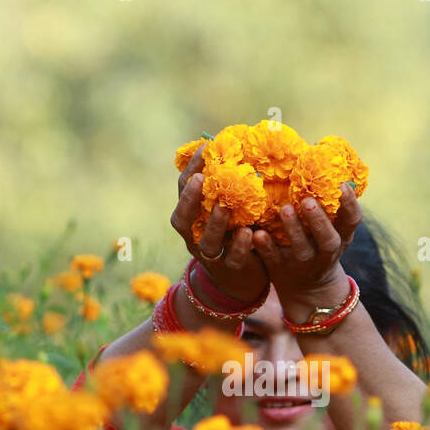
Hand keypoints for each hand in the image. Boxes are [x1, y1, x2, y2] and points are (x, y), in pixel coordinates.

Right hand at [169, 146, 268, 304]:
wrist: (240, 280)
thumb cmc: (233, 235)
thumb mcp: (228, 210)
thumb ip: (228, 189)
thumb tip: (240, 148)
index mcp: (192, 217)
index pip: (185, 189)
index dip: (192, 169)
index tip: (207, 148)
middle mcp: (195, 237)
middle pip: (182, 218)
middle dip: (190, 199)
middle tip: (200, 179)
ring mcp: (210, 256)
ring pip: (206, 241)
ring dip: (214, 223)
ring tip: (224, 206)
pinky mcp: (230, 270)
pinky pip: (232, 258)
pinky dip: (239, 245)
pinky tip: (247, 232)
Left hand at [252, 184, 360, 312]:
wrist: (309, 289)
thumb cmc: (321, 246)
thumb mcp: (334, 231)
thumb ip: (332, 208)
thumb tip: (327, 165)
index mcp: (341, 237)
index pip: (352, 221)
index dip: (349, 205)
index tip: (341, 186)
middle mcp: (325, 253)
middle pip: (328, 240)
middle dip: (319, 221)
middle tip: (308, 200)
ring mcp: (303, 263)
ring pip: (301, 249)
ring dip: (293, 229)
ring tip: (284, 208)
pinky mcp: (281, 269)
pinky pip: (273, 259)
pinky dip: (266, 247)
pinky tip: (257, 233)